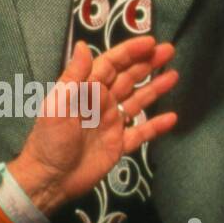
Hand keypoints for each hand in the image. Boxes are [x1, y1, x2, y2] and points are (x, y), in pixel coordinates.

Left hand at [9, 36, 177, 213]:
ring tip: (174, 75)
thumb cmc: (49, 140)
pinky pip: (141, 132)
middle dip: (147, 63)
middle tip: (170, 50)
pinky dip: (156, 126)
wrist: (49, 179)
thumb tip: (83, 45)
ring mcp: (111, 124)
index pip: (111, 64)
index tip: (151, 42)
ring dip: (155, 88)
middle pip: (128, 78)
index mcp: (86, 90)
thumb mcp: (58, 105)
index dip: (130, 51)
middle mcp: (101, 103)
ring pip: (138, 101)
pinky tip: (172, 118)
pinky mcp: (118, 145)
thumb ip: (73, 76)